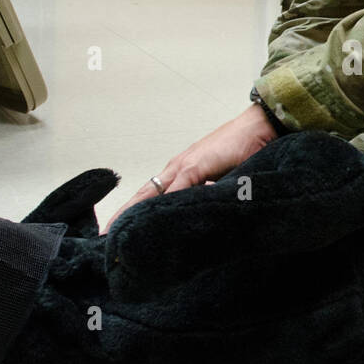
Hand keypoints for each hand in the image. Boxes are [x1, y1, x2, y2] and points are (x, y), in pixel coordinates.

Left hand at [102, 105, 278, 232]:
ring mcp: (185, 165)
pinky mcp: (197, 164)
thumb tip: (199, 215)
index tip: (117, 231)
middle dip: (124, 215)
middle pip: (143, 194)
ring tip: (120, 231)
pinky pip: (178, 186)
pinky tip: (154, 218)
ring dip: (137, 211)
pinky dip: (166, 201)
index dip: (133, 213)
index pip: (150, 195)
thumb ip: (208, 194)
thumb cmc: (243, 149)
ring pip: (153, 192)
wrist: (258, 126)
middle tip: (105, 237)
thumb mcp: (222, 178)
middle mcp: (177, 168)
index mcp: (181, 172)